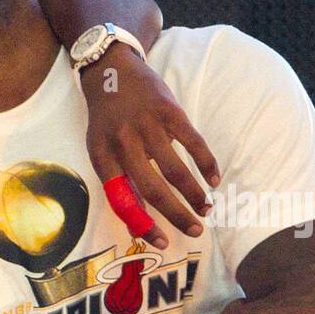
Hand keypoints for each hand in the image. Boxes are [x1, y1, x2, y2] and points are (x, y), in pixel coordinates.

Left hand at [80, 45, 219, 249]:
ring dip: (194, 193)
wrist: (111, 71)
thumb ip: (118, 181)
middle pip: (153, 189)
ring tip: (206, 208)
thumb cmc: (107, 121)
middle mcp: (123, 143)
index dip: (143, 225)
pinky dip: (207, 162)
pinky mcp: (169, 110)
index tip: (163, 242)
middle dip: (176, 214)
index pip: (122, 200)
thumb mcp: (100, 150)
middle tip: (195, 231)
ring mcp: (147, 125)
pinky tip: (214, 179)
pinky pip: (193, 141)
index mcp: (102, 158)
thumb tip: (138, 222)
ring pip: (175, 169)